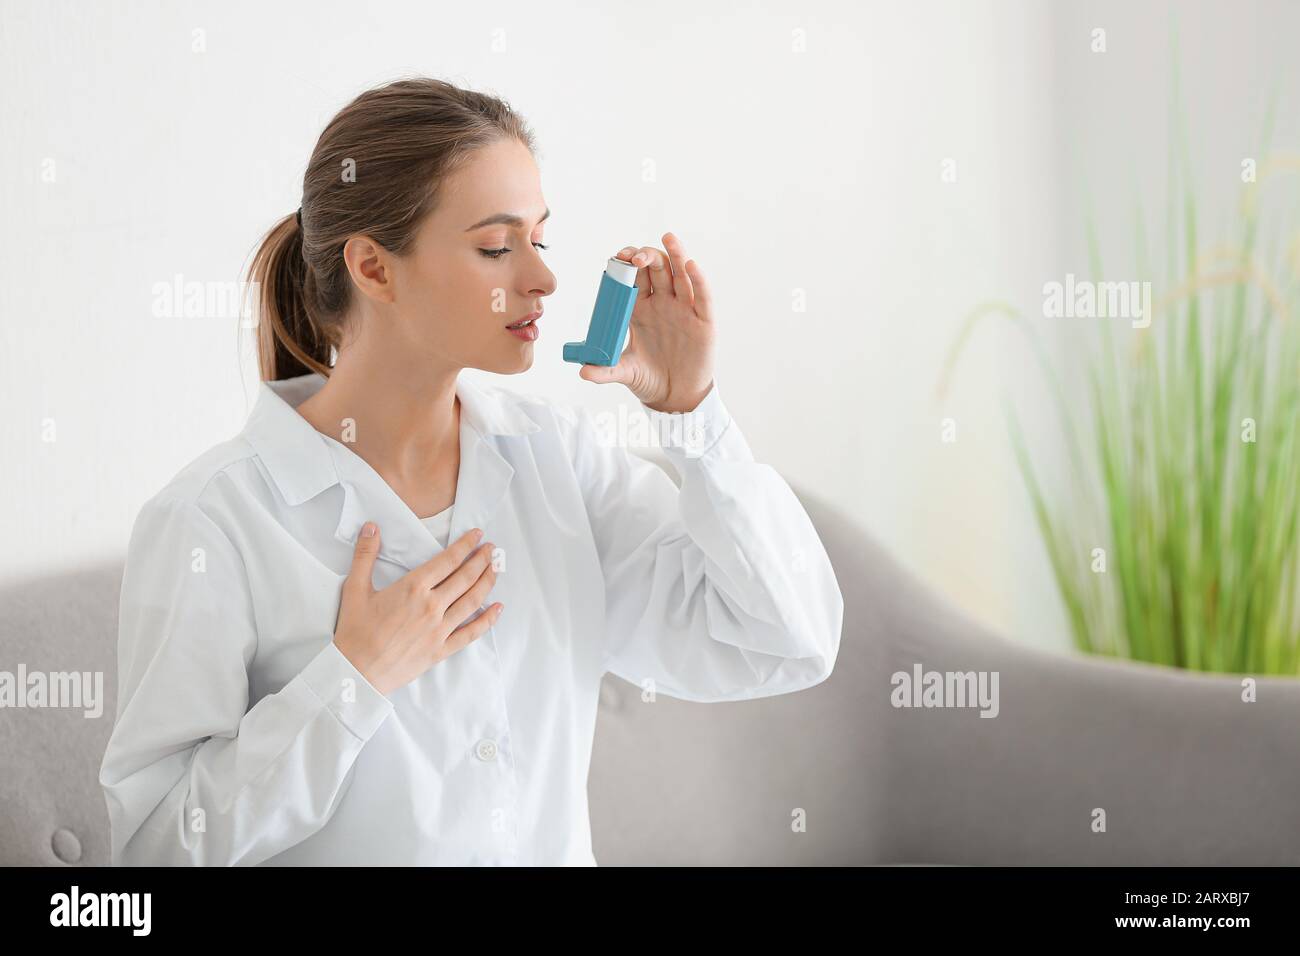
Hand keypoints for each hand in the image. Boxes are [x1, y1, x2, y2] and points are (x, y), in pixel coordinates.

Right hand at [333, 524, 501, 696]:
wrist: (355, 671)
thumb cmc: (354, 632)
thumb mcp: (354, 589)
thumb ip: (364, 555)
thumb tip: (371, 526)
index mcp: (413, 588)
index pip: (448, 560)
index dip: (465, 545)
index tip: (476, 535)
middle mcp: (431, 606)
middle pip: (465, 578)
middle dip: (481, 560)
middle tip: (492, 549)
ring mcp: (439, 629)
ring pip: (472, 601)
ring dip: (487, 583)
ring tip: (496, 569)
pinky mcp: (441, 650)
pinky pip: (470, 633)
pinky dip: (487, 620)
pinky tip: (497, 609)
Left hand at [578, 232, 716, 412]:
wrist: (675, 398)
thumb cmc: (650, 380)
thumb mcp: (625, 373)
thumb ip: (604, 371)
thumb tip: (583, 372)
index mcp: (640, 309)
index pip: (633, 278)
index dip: (626, 264)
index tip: (617, 258)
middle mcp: (663, 304)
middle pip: (657, 269)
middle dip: (646, 257)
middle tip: (634, 257)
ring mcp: (684, 310)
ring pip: (680, 275)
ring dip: (675, 254)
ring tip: (667, 239)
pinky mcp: (703, 321)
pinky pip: (702, 296)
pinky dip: (698, 279)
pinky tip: (690, 266)